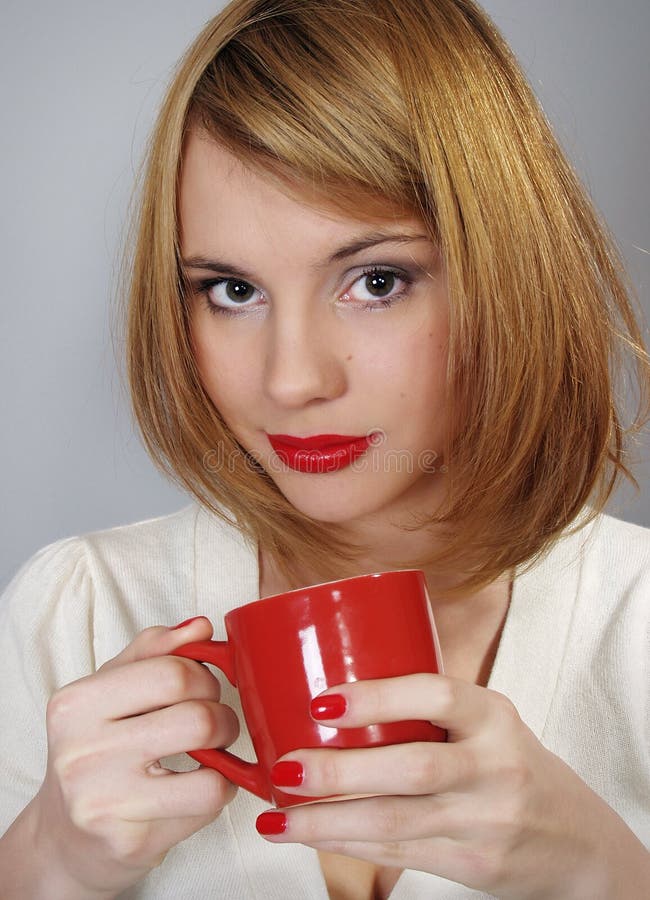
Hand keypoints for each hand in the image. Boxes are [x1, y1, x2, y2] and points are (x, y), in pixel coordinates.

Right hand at [16, 617, 237, 897]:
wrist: (65, 838)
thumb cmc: (96, 752)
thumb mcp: (110, 691)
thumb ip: (154, 651)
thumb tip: (201, 627)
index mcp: (76, 704)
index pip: (173, 672)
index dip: (204, 678)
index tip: (203, 689)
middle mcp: (82, 752)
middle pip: (196, 718)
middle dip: (223, 717)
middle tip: (216, 723)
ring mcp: (105, 801)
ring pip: (211, 768)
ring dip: (226, 758)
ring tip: (213, 755)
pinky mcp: (130, 841)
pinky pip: (206, 805)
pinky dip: (218, 792)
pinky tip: (198, 788)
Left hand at [257, 675, 649, 898]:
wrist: (575, 841)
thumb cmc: (509, 762)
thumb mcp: (487, 722)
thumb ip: (428, 708)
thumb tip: (330, 690)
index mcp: (493, 715)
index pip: (438, 694)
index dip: (377, 696)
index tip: (320, 703)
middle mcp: (495, 766)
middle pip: (411, 769)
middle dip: (339, 773)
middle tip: (284, 767)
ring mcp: (486, 820)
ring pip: (396, 823)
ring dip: (327, 822)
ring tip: (276, 817)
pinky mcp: (474, 865)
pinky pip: (400, 854)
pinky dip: (349, 845)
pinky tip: (312, 837)